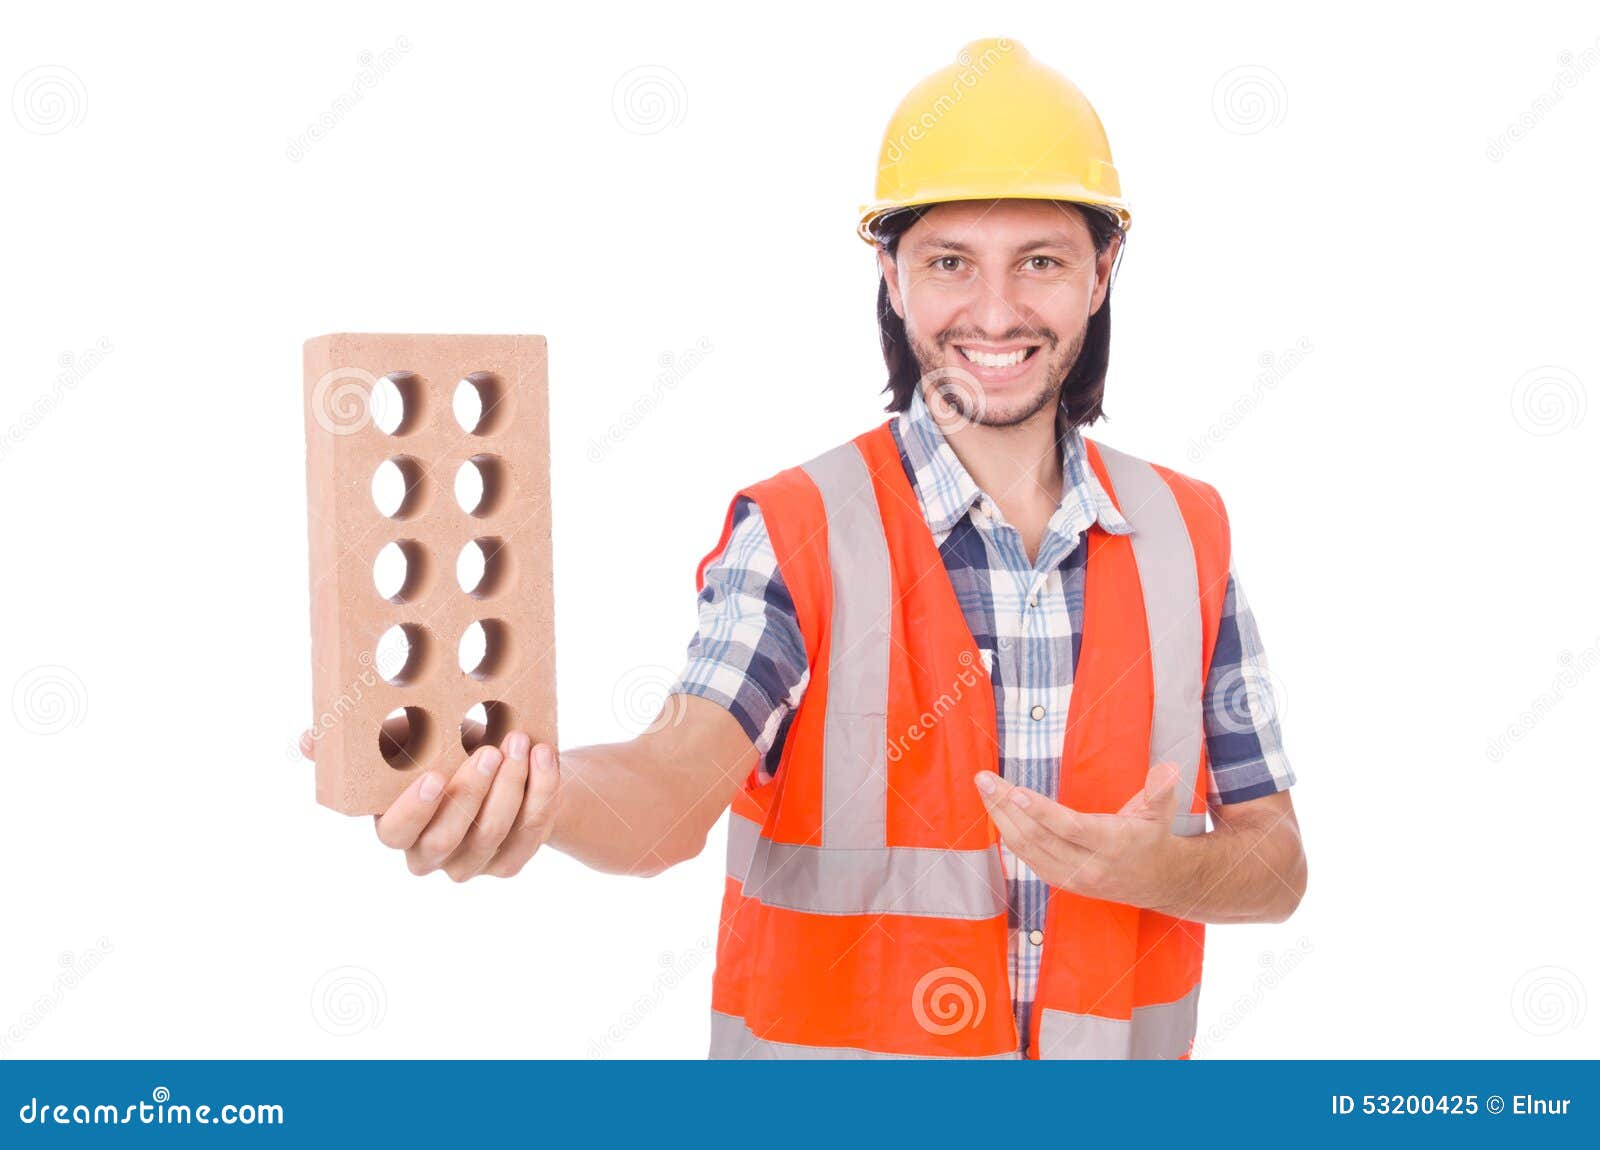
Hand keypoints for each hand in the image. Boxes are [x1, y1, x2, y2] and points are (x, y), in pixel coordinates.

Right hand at [299, 722, 560, 880]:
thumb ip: (362, 744)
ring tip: (521, 743)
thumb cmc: (442, 750)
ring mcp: (474, 862)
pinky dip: (542, 791)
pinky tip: (544, 757)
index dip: (416, 809)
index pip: (398, 833)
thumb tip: (309, 740)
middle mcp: (433, 855)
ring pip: (494, 833)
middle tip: (491, 750)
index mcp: (398, 829)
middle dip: (472, 793)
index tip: (435, 776)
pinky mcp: (511, 860)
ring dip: (512, 786)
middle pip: (450, 837)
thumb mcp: (402, 741)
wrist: (505, 765)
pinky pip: (531, 831)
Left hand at [974, 759, 1191, 910]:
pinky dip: (1008, 834)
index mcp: (1112, 844)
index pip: (1069, 828)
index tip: (1014, 791)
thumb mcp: (1162, 813)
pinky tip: (996, 812)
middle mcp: (1088, 866)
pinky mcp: (1060, 881)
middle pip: (1038, 837)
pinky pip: (1026, 858)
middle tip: (984, 779)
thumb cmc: (1154, 838)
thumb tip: (1168, 769)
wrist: (1158, 883)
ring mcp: (1071, 878)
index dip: (1040, 811)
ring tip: (985, 789)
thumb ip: (1161, 790)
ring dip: (1000, 818)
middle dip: (1006, 806)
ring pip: (1026, 849)